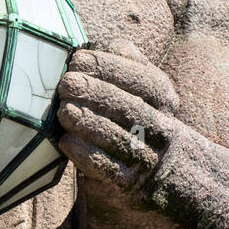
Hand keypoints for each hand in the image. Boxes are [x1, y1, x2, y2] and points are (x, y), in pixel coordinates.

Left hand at [55, 41, 181, 196]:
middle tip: (66, 84)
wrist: (157, 172)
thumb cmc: (133, 116)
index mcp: (163, 100)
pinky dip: (85, 154)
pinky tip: (65, 141)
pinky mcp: (126, 182)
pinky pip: (106, 168)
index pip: (144, 81)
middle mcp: (159, 128)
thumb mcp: (139, 88)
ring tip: (64, 110)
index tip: (79, 60)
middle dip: (97, 94)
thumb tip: (112, 45)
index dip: (111, 68)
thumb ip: (128, 63)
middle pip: (131, 109)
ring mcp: (145, 157)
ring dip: (90, 124)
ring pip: (120, 139)